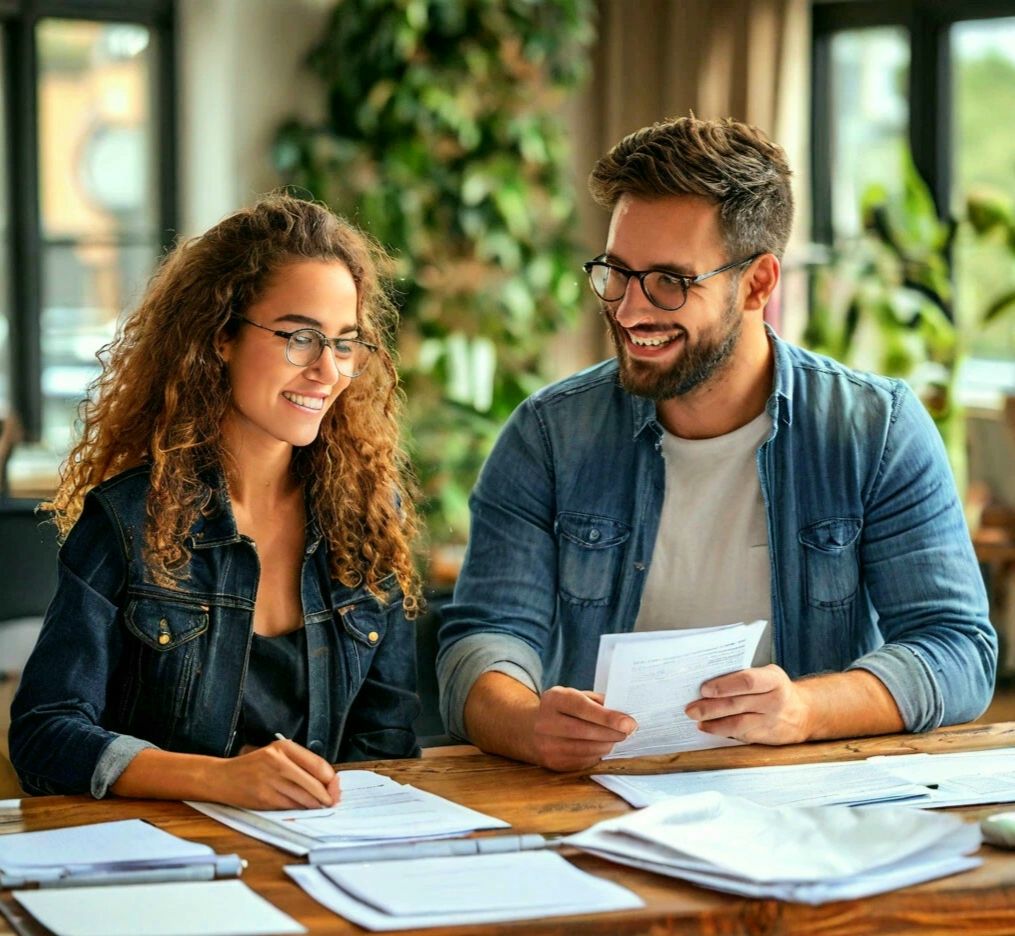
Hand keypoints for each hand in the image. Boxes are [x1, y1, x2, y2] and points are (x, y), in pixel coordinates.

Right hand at [209, 738, 340, 808]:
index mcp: (284, 747)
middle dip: (327, 796)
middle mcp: (278, 762)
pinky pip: (290, 807)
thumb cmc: (253, 766)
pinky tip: (304, 809)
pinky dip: (300, 810)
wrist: (222, 777)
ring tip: (321, 807)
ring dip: (316, 805)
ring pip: (304, 798)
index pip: (318, 764)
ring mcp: (271, 781)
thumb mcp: (276, 753)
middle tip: (332, 801)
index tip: (336, 787)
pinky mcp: (264, 798)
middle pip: (314, 783)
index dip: (331, 780)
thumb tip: (327, 779)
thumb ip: (299, 762)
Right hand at [530, 686, 636, 771]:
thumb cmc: (561, 709)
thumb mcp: (573, 696)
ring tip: (616, 738)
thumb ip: (597, 702)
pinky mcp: (554, 763)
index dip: (608, 717)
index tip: (629, 723)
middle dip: (612, 733)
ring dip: (607, 744)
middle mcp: (546, 723)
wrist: (528, 729)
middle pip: (586, 732)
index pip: (582, 708)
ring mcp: (548, 746)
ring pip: (587, 749)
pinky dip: (597, 754)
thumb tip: (624, 714)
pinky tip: (601, 746)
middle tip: (629, 731)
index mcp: (553, 700)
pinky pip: (584, 761)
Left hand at [684, 664, 812, 744]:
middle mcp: (775, 701)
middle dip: (710, 708)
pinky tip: (710, 729)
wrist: (805, 713)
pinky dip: (724, 733)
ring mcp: (772, 722)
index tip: (704, 689)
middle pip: (738, 704)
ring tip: (697, 721)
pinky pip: (743, 736)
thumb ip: (744, 677)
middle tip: (691, 709)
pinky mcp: (768, 738)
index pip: (747, 681)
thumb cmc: (777, 689)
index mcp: (774, 680)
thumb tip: (709, 684)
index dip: (724, 685)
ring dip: (714, 724)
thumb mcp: (768, 675)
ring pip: (738, 725)